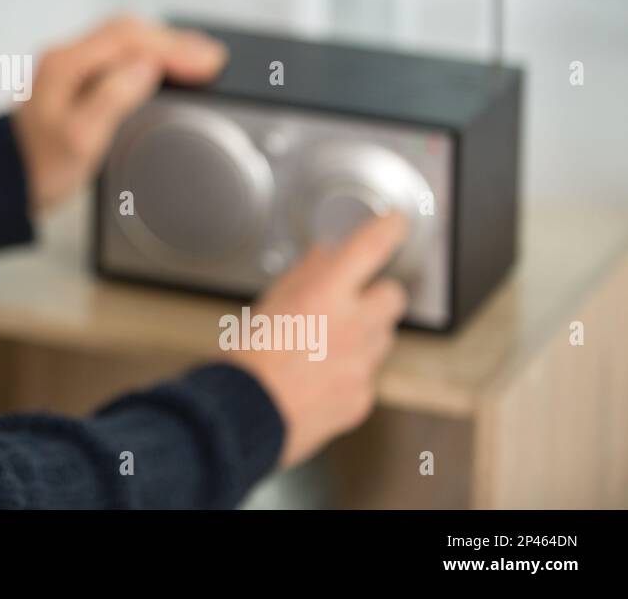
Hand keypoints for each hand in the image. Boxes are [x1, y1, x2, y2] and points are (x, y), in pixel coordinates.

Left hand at [10, 15, 227, 215]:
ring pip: (123, 41)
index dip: (174, 47)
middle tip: (211, 58)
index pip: (130, 39)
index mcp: (66, 65)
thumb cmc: (36, 166)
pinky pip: (115, 55)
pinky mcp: (72, 81)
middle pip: (128, 31)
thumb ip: (113, 96)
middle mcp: (65, 58)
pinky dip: (146, 57)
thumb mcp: (80, 138)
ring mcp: (67, 68)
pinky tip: (161, 68)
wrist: (4, 182)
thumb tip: (146, 67)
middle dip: (174, 41)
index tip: (208, 61)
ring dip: (162, 46)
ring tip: (196, 60)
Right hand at [224, 212, 409, 469]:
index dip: (388, 230)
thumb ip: (303, 276)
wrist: (244, 416)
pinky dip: (349, 376)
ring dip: (364, 336)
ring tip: (326, 346)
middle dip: (378, 295)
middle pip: (393, 297)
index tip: (395, 224)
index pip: (371, 247)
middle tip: (354, 300)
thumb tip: (323, 257)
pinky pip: (367, 379)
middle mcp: (352, 326)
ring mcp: (362, 366)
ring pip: (382, 339)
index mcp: (324, 294)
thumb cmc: (246, 359)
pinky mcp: (361, 399)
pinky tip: (319, 380)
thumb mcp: (267, 304)